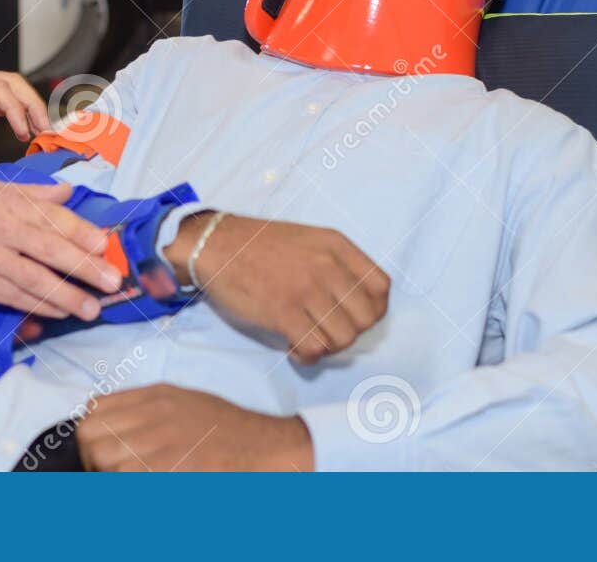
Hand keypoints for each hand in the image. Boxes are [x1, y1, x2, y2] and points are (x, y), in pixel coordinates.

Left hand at [0, 68, 50, 159]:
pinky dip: (17, 114)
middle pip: (13, 84)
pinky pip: (4, 102)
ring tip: (40, 130)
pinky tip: (24, 130)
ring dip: (28, 108)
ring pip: (12, 91)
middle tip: (45, 128)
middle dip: (32, 104)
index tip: (23, 132)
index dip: (16, 109)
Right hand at [0, 179, 119, 318]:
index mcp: (10, 203)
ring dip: (65, 295)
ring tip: (91, 308)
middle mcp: (2, 229)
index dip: (81, 232)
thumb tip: (68, 192)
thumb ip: (33, 192)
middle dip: (83, 267)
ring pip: (33, 279)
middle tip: (111, 282)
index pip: (53, 218)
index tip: (105, 245)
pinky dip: (37, 307)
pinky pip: (12, 297)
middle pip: (49, 250)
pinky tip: (58, 313)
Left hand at [78, 383, 312, 470]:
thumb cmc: (227, 431)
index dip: (93, 435)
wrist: (265, 448)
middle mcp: (154, 413)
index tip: (103, 454)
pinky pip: (127, 479)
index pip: (94, 410)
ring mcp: (162, 440)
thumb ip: (146, 410)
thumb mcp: (184, 404)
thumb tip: (110, 430)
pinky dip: (128, 485)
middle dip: (93, 460)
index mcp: (156, 395)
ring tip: (132, 482)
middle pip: (91, 436)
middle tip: (111, 475)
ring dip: (110, 476)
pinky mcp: (170, 468)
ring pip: (104, 461)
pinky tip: (149, 485)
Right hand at [166, 214, 390, 364]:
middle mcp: (327, 265)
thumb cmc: (259, 246)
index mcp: (336, 245)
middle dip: (350, 333)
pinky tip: (292, 347)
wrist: (215, 245)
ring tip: (308, 339)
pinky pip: (315, 348)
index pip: (382, 288)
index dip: (373, 311)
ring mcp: (306, 288)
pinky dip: (307, 356)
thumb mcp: (309, 240)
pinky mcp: (283, 311)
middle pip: (367, 318)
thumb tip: (358, 304)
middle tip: (326, 331)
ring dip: (328, 347)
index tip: (354, 318)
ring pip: (344, 338)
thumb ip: (337, 264)